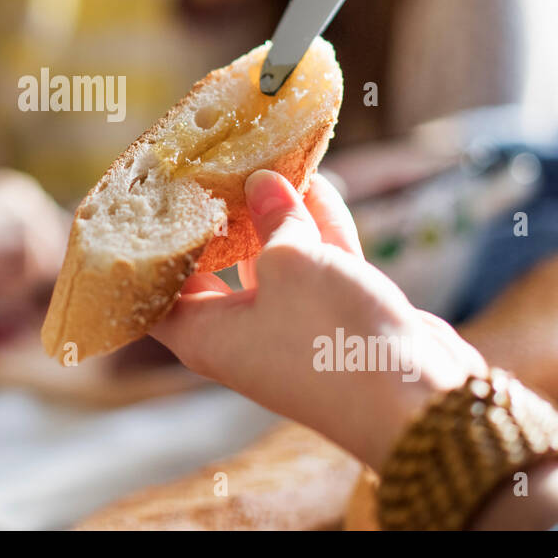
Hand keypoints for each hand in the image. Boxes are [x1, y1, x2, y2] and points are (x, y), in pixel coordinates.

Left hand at [150, 170, 486, 468]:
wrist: (416, 400)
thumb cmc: (331, 338)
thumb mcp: (290, 262)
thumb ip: (272, 218)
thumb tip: (261, 183)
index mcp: (205, 335)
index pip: (154, 294)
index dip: (145, 251)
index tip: (141, 206)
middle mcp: (241, 334)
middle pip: (214, 268)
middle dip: (215, 217)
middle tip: (204, 167)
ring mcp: (291, 326)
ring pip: (273, 259)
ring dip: (273, 212)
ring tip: (262, 157)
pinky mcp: (337, 318)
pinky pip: (318, 263)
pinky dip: (316, 224)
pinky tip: (316, 178)